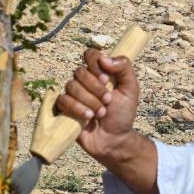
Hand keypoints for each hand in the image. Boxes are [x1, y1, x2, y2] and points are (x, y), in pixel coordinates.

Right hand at [56, 50, 138, 167]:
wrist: (115, 138)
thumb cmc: (123, 113)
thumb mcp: (131, 89)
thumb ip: (124, 68)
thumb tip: (104, 58)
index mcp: (100, 72)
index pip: (90, 54)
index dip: (95, 65)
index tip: (106, 79)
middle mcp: (84, 80)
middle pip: (80, 72)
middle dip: (96, 89)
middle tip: (108, 101)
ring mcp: (73, 94)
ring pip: (71, 86)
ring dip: (90, 101)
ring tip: (101, 113)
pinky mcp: (64, 108)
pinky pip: (63, 100)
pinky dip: (78, 109)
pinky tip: (89, 118)